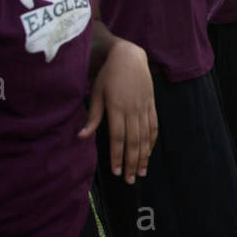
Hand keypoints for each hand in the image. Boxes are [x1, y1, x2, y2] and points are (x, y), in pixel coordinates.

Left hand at [79, 40, 156, 183]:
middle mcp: (133, 110)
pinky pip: (154, 126)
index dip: (117, 156)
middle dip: (132, 162)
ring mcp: (144, 107)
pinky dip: (152, 141)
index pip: (118, 137)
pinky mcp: (151, 104)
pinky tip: (150, 152)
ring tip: (142, 172)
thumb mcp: (96, 93)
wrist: (130, 57)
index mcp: (117, 108)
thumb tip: (82, 137)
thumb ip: (93, 116)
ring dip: (144, 156)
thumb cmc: (108, 75)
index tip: (116, 172)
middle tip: (131, 180)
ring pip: (146, 136)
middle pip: (134, 141)